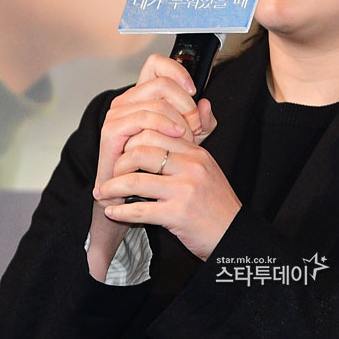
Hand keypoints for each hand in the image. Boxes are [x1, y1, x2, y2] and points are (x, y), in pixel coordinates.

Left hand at [94, 127, 240, 260]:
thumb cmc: (217, 201)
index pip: (155, 132)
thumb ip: (198, 138)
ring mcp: (184, 190)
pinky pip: (140, 210)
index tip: (121, 151)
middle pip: (142, 151)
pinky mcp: (178, 215)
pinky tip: (112, 212)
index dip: (132, 141)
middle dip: (119, 162)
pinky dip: (121, 212)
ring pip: (136, 180)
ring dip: (113, 187)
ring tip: (104, 192)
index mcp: (195, 152)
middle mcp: (190, 167)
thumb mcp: (210, 164)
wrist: (234, 234)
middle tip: (110, 172)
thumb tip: (201, 104)